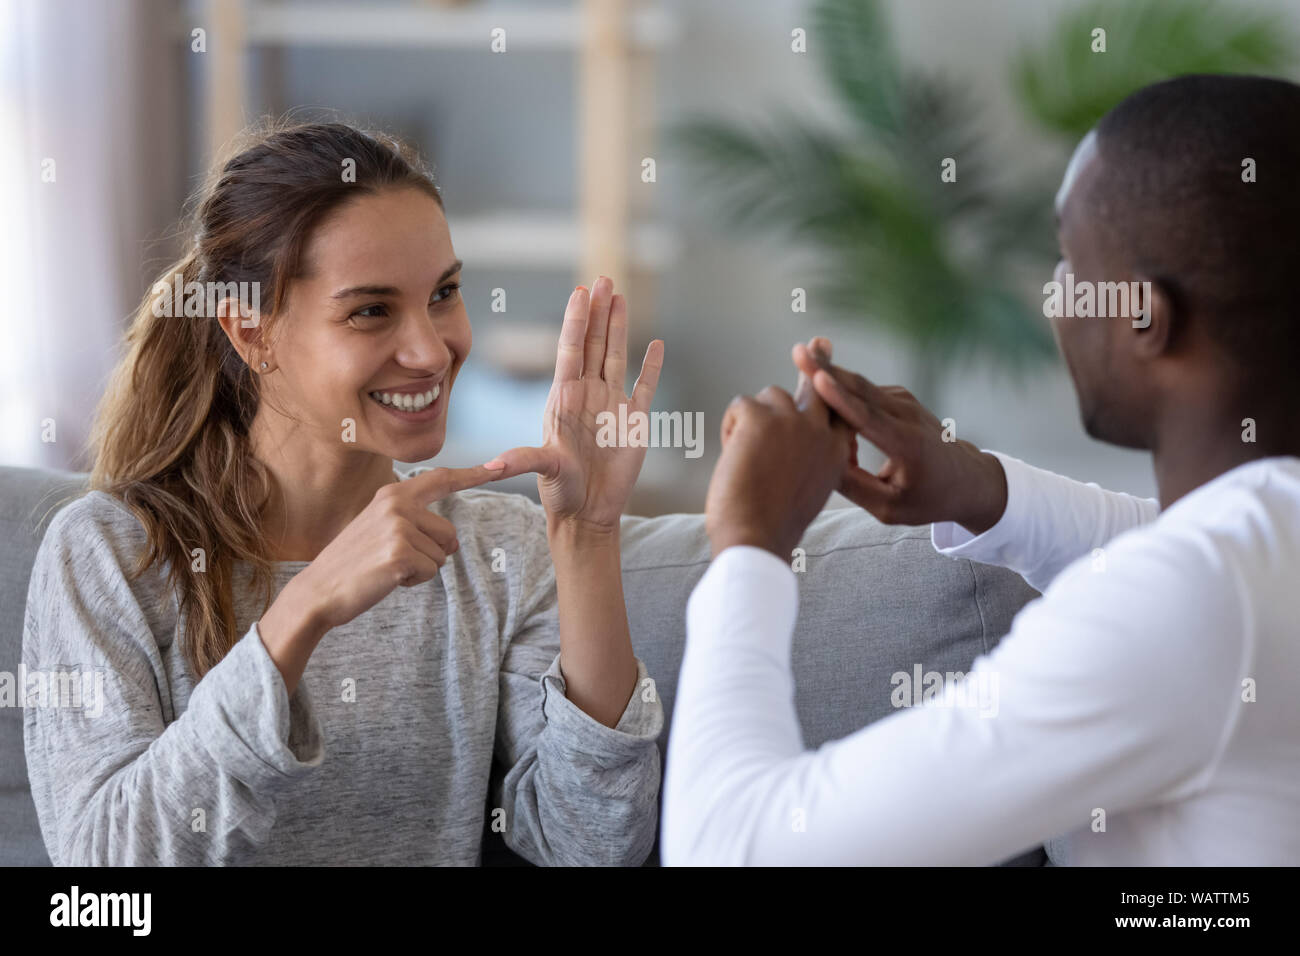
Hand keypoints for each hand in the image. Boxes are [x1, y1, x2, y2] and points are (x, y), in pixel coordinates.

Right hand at [293, 465, 499, 630]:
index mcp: (392, 494)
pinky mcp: (400, 553)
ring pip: (442, 555)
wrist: (319, 591)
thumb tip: (453, 541)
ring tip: (387, 567)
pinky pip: (431, 571)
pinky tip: (387, 578)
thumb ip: (415, 524)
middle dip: (432, 553)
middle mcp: (397, 504)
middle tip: (393, 559)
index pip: (440, 479)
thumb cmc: (353, 563)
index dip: (472, 475)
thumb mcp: (380, 529)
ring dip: (421, 569)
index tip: (500, 466)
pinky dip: (413, 581)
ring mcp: (399, 527)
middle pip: (449, 532)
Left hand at [483, 276, 664, 533]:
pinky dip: (651, 366)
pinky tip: (656, 344)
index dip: (575, 321)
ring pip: (616, 355)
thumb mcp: (541, 472)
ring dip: (619, 327)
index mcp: (564, 399)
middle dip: (598, 311)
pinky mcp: (634, 422)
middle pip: (593, 343)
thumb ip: (522, 461)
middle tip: (602, 278)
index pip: (569, 350)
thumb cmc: (560, 493)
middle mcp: (588, 395)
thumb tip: (492, 465)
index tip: (579, 293)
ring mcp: (611, 405)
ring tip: (619, 295)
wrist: (588, 513)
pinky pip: (645, 387)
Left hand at [705, 380, 854, 559]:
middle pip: (815, 386)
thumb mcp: (804, 490)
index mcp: (835, 453)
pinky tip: (732, 456)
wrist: (756, 538)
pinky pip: (740, 405)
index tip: (832, 362)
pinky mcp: (760, 417)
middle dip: (815, 362)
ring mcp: (792, 421)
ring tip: (746, 459)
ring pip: (768, 397)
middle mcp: (820, 432)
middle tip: (815, 344)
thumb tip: (790, 437)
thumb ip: (807, 459)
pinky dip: (730, 427)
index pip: (838, 409)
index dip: (831, 388)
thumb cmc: (772, 525)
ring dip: (753, 420)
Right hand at [791, 342, 1006, 533]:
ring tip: (800, 362)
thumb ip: (855, 488)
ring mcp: (905, 402)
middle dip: (827, 369)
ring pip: (859, 386)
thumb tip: (818, 462)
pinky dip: (841, 396)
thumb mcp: (890, 508)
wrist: (966, 480)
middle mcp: (907, 416)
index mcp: (907, 445)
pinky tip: (825, 408)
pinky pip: (863, 393)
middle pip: (861, 389)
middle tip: (797, 351)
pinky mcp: (898, 397)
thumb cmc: (928, 498)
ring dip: (828, 380)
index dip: (840, 398)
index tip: (818, 378)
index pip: (868, 418)